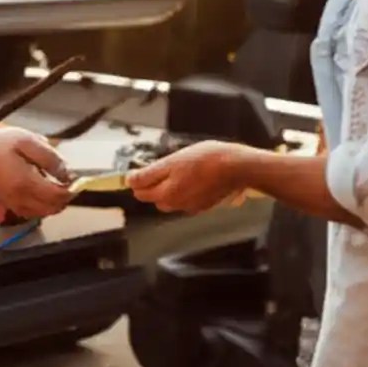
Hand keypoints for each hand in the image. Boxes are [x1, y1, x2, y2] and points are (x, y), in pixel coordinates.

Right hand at [0, 127, 72, 218]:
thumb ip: (50, 157)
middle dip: (65, 197)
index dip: (71, 189)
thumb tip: (67, 172)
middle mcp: (21, 197)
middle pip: (54, 208)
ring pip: (45, 213)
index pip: (58, 195)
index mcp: (26, 182)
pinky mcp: (11, 204)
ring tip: (57, 185)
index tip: (76, 179)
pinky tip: (44, 192)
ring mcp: (15, 203)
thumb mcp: (28, 141)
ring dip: (55, 202)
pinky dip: (44, 206)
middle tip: (69, 182)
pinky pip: (34, 213)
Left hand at [127, 141, 248, 213]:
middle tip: (158, 167)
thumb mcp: (172, 161)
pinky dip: (183, 192)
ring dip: (167, 188)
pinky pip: (185, 200)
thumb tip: (131, 180)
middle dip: (151, 184)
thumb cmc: (207, 159)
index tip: (138, 168)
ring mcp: (189, 206)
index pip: (139, 190)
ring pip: (169, 199)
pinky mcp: (202, 206)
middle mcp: (175, 204)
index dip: (136, 177)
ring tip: (177, 171)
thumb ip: (149, 173)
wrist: (236, 167)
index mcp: (165, 193)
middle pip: (153, 196)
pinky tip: (191, 179)